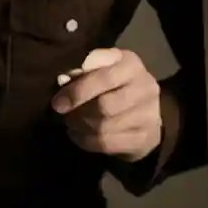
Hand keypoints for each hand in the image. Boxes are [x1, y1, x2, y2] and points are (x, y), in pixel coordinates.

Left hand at [51, 47, 162, 161]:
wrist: (146, 109)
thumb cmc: (115, 82)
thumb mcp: (102, 66)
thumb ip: (83, 69)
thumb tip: (63, 79)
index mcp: (131, 64)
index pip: (104, 77)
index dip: (77, 91)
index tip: (58, 102)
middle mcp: (146, 87)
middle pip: (105, 106)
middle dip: (78, 112)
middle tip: (64, 115)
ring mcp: (149, 114)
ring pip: (105, 127)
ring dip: (81, 127)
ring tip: (71, 123)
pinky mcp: (146, 138)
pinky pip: (109, 144)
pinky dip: (87, 141)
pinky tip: (79, 135)